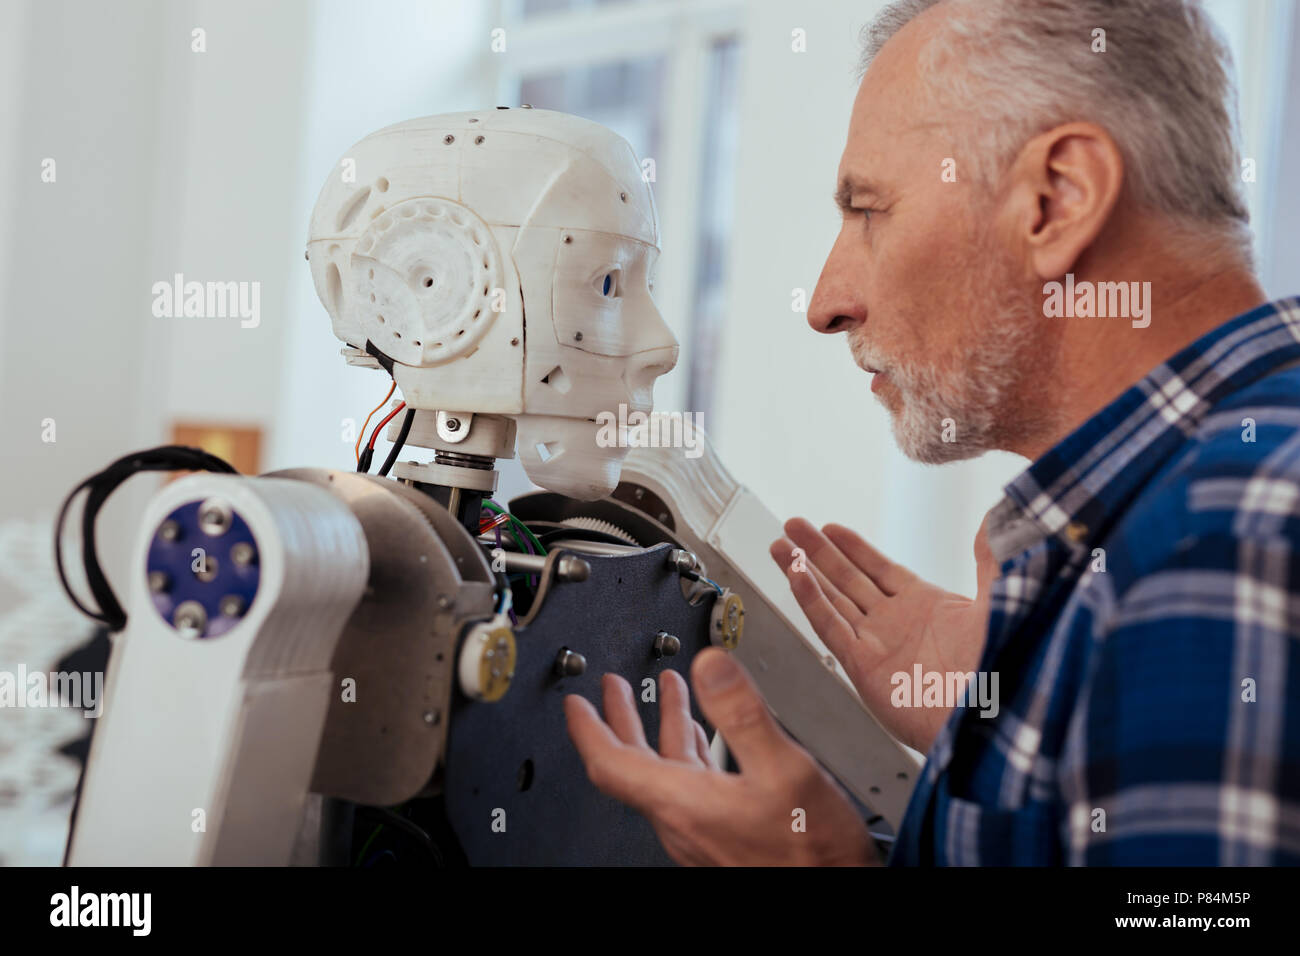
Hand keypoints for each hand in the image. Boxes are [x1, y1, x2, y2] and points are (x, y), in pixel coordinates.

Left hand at [564, 648, 877, 865]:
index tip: (576, 702)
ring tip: (664, 692)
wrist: (837, 896)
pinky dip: (688, 751)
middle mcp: (683, 821)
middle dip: (621, 720)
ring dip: (661, 730)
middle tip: (610, 687)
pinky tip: (702, 738)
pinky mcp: (722, 837)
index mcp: (683, 802)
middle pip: (632, 766)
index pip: (610, 763)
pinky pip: (690, 787)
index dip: (588, 728)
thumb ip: (742, 713)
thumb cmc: (813, 855)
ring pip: (664, 774)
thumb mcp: (784, 769)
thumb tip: (710, 664)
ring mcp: (702, 832)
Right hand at [769, 515, 995, 751]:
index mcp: (926, 606)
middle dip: (818, 551)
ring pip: (831, 599)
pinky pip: (830, 627)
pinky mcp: (863, 667)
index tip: (830, 527)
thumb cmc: (1002, 667)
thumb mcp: (999, 600)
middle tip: (793, 526)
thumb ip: (989, 560)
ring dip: (803, 571)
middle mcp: (896, 623)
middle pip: (847, 579)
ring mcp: (877, 644)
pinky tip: (796, 576)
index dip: (854, 548)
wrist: (994, 717)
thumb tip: (995, 518)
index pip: (880, 568)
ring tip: (779, 546)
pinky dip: (811, 601)